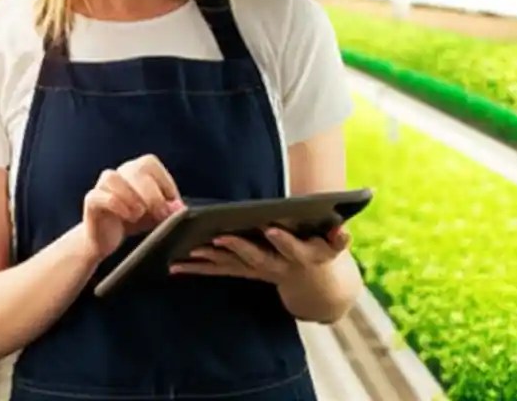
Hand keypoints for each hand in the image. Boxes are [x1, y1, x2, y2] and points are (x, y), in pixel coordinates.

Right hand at [82, 154, 182, 261]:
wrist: (106, 240)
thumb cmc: (134, 222)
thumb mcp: (156, 215)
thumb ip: (168, 209)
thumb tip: (179, 207)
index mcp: (136, 171)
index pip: (150, 163)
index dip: (164, 181)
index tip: (173, 202)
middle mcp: (118, 174)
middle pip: (135, 169)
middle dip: (152, 193)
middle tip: (161, 214)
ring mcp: (102, 186)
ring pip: (112, 178)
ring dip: (130, 196)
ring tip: (139, 214)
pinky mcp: (91, 201)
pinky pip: (99, 195)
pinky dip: (116, 204)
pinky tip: (127, 216)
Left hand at [169, 225, 350, 286]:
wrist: (315, 288)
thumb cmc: (322, 253)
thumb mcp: (334, 246)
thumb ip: (338, 239)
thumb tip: (343, 230)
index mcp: (301, 257)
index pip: (292, 248)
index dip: (282, 240)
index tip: (270, 228)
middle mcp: (277, 267)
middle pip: (256, 259)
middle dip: (238, 248)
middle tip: (219, 238)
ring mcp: (258, 271)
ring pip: (231, 267)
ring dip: (208, 261)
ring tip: (186, 252)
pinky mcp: (242, 272)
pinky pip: (217, 271)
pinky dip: (196, 268)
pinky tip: (173, 265)